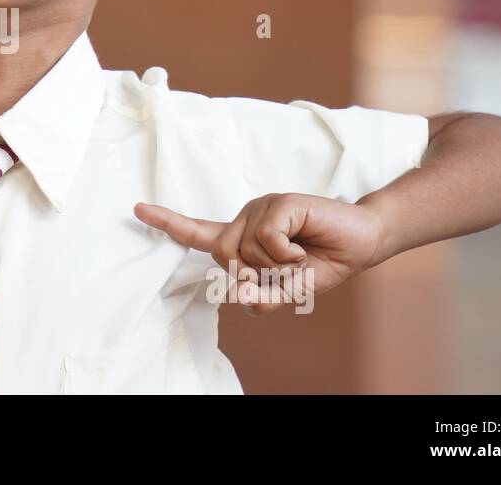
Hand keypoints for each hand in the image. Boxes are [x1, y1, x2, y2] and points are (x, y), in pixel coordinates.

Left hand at [133, 193, 386, 315]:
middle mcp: (246, 218)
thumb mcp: (291, 290)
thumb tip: (240, 298)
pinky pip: (266, 238)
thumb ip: (264, 298)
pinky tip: (303, 249)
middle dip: (256, 275)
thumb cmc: (323, 263)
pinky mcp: (279, 202)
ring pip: (247, 250)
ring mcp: (261, 207)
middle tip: (287, 269)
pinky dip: (286, 253)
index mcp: (242, 237)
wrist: (362, 241)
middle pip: (225, 257)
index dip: (169, 223)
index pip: (198, 232)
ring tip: (300, 255)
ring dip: (277, 265)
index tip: (139, 209)